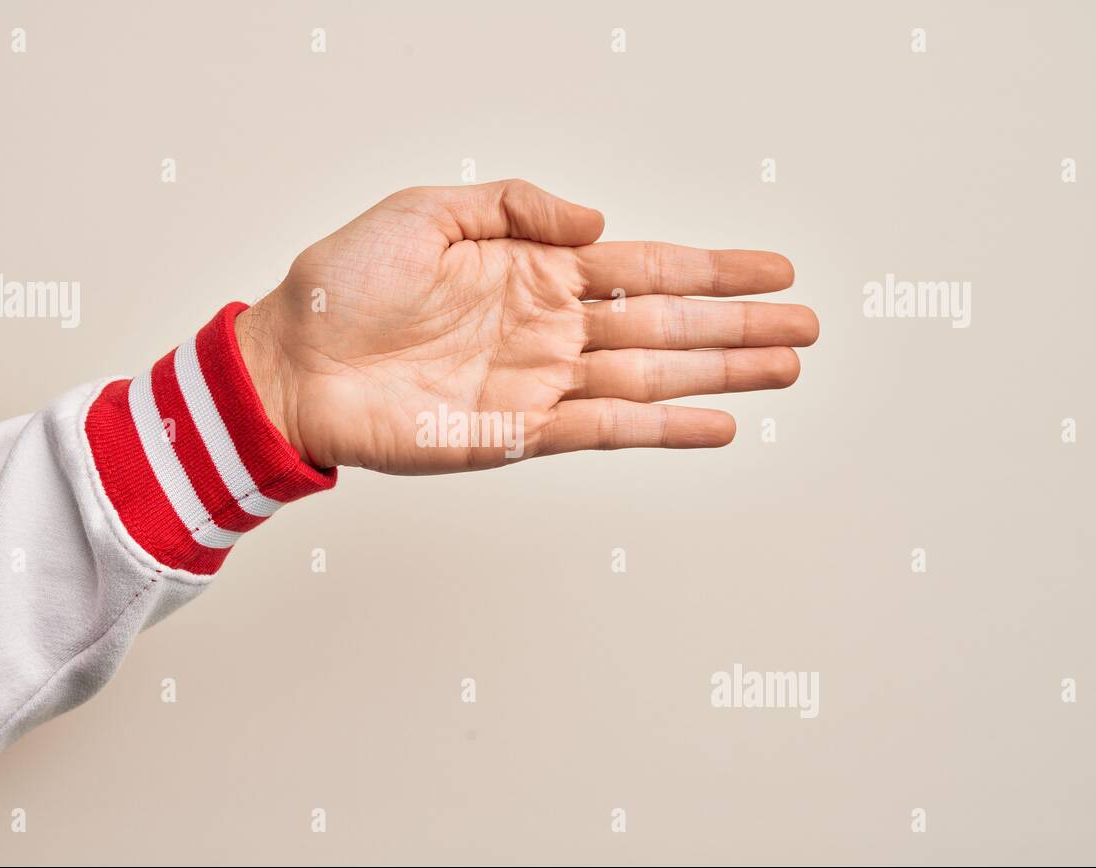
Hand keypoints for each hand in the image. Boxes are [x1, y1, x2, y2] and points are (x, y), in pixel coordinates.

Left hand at [236, 180, 816, 474]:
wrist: (290, 360)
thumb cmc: (345, 283)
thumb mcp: (430, 210)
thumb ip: (518, 206)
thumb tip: (596, 221)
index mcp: (534, 271)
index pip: (645, 267)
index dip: (712, 267)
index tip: (773, 267)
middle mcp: (549, 328)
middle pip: (665, 326)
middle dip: (737, 324)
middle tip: (805, 326)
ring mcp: (538, 383)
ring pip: (650, 379)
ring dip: (720, 374)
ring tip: (785, 368)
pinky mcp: (516, 433)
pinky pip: (604, 431)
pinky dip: (663, 431)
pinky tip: (716, 424)